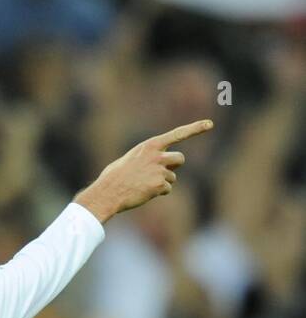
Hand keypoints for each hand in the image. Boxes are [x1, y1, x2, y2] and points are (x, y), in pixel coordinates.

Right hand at [75, 119, 212, 223]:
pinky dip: (158, 192)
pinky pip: (167, 189)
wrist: (108, 192)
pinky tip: (144, 192)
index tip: (210, 124)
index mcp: (150, 145)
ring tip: (144, 185)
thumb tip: (156, 165)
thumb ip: (146, 157)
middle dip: (174, 166)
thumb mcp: (130, 159)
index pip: (177, 134)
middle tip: (160, 173)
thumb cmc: (114, 176)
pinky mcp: (159, 185)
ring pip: (172, 177)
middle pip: (180, 159)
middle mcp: (157, 155)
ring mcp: (159, 170)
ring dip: (162, 182)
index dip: (195, 128)